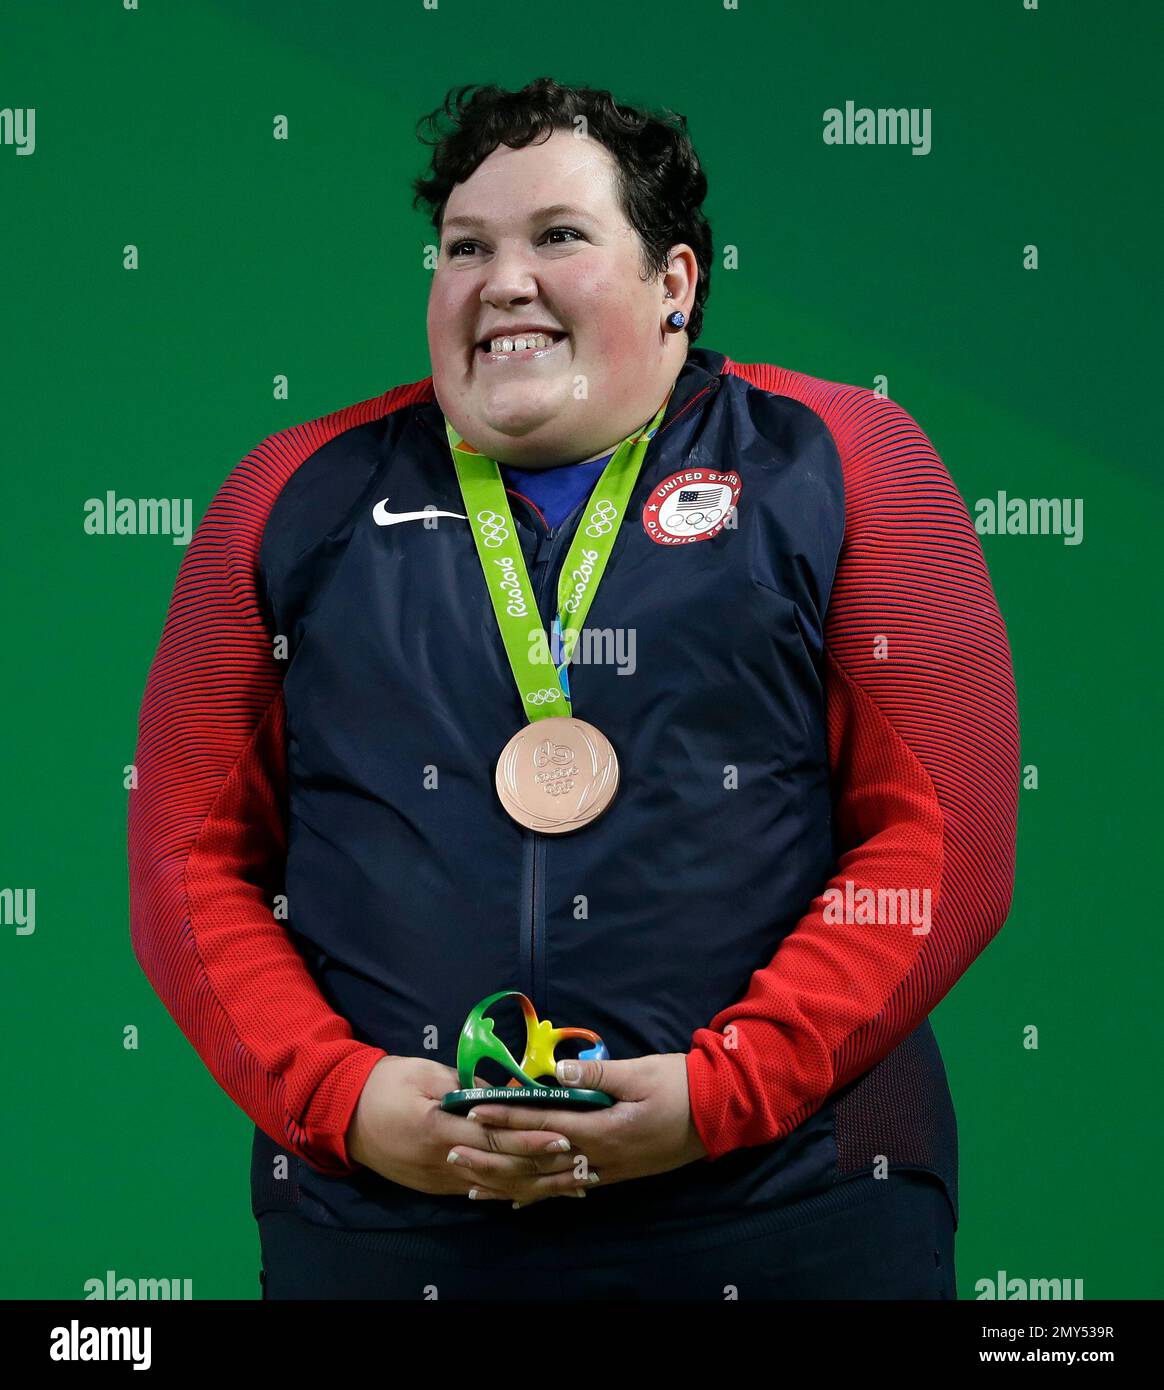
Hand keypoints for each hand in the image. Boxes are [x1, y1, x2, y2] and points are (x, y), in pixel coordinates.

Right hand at [345, 1055, 586, 1203]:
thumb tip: (505, 1091)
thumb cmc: (384, 1083)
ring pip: (495, 1188)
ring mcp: (439, 1180)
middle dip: (543, 1167)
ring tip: (571, 1183)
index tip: (564, 1136)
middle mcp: (441, 1162)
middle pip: (501, 1169)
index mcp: (436, 1129)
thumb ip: (465, 1086)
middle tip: (582, 1162)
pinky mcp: (437, 1187)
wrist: (341, 1115)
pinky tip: (535, 1193)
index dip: (530, 1139)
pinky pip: (480, 1192)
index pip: (493, 1138)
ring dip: (535, 1187)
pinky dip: (510, 1193)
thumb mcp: (424, 1073)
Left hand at [456, 1052, 708, 1206]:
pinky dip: (539, 1194)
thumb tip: (559, 1072)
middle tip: (453, 1154)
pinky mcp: (615, 1173)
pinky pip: (568, 1188)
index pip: (542, 1124)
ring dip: (507, 1184)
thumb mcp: (641, 1072)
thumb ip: (598, 1074)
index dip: (506, 1117)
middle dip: (492, 1158)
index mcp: (603, 1129)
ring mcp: (607, 1170)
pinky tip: (520, 1199)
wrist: (721, 1112)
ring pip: (547, 1184)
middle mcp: (599, 1157)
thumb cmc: (681, 1085)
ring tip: (472, 1187)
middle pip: (535, 1162)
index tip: (473, 1110)